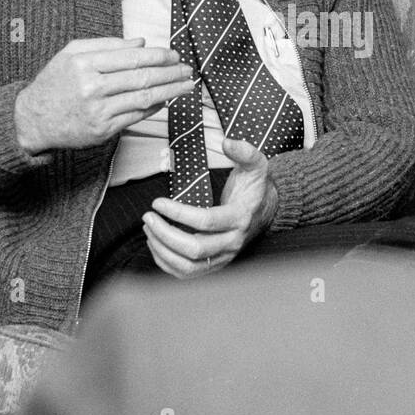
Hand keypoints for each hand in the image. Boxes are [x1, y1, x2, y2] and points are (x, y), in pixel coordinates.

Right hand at [14, 37, 195, 154]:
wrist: (32, 120)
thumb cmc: (54, 83)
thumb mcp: (71, 54)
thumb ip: (106, 44)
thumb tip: (141, 42)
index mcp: (84, 63)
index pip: (131, 57)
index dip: (158, 56)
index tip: (174, 54)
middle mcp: (92, 86)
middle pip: (141, 77)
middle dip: (170, 73)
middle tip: (187, 69)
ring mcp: (98, 110)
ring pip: (143, 97)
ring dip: (170, 91)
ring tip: (186, 85)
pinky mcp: (102, 130)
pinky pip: (136, 116)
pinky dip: (154, 107)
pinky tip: (166, 100)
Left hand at [143, 138, 278, 278]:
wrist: (266, 211)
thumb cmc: (255, 187)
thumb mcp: (256, 165)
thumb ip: (244, 151)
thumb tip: (227, 142)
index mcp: (240, 218)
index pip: (206, 222)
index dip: (178, 213)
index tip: (158, 202)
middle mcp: (233, 242)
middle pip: (195, 249)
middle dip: (165, 234)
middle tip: (148, 217)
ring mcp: (224, 257)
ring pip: (188, 266)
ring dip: (163, 250)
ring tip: (149, 230)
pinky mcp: (216, 265)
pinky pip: (187, 273)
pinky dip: (167, 263)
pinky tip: (156, 245)